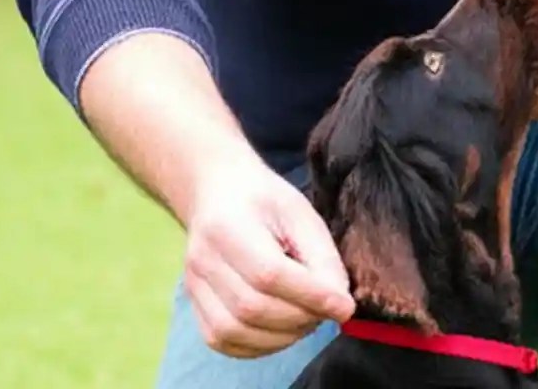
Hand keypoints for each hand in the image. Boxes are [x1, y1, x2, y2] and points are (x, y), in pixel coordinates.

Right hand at [183, 153, 355, 357]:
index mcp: (228, 226)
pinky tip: (282, 330)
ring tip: (307, 318)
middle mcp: (203, 259)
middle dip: (301, 318)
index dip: (311, 296)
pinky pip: (223, 341)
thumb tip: (339, 302)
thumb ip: (321, 256)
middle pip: (252, 307)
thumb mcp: (300, 213)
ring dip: (283, 336)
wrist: (217, 193)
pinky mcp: (194, 305)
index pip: (269, 274)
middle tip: (328, 310)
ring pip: (235, 331)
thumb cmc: (264, 201)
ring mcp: (193, 285)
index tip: (345, 306)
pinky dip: (259, 346)